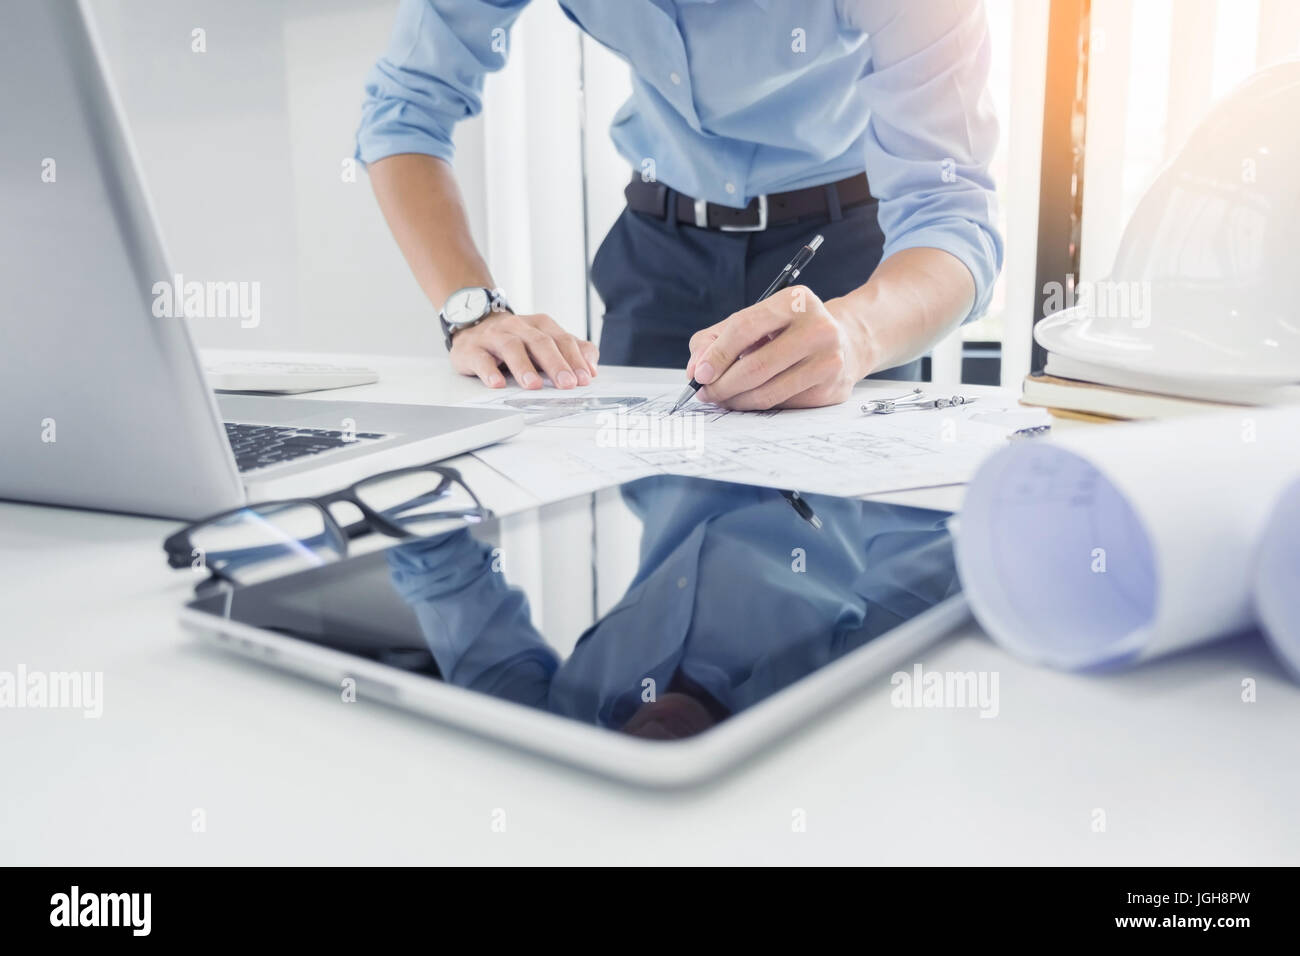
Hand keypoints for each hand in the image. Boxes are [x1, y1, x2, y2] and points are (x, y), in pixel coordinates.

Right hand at [451, 311, 598, 389]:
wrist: (473, 325)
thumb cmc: (516, 339)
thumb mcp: (545, 341)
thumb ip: (571, 352)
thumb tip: (591, 368)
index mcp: (540, 326)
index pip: (562, 340)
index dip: (575, 359)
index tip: (584, 379)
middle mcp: (518, 327)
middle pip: (540, 342)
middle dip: (555, 364)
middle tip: (566, 384)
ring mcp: (494, 336)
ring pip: (511, 347)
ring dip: (524, 367)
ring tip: (534, 385)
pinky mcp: (472, 349)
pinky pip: (481, 359)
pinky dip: (489, 372)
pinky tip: (497, 383)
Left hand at [685, 286, 872, 409]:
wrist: (846, 340)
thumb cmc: (788, 330)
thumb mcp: (755, 320)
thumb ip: (715, 339)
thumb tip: (696, 371)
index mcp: (795, 301)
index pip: (745, 328)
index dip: (717, 355)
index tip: (699, 375)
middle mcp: (818, 329)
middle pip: (755, 367)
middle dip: (722, 385)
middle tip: (706, 393)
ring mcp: (829, 361)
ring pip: (767, 393)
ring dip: (736, 401)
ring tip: (723, 398)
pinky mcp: (832, 389)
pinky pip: (782, 406)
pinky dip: (759, 406)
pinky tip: (750, 398)